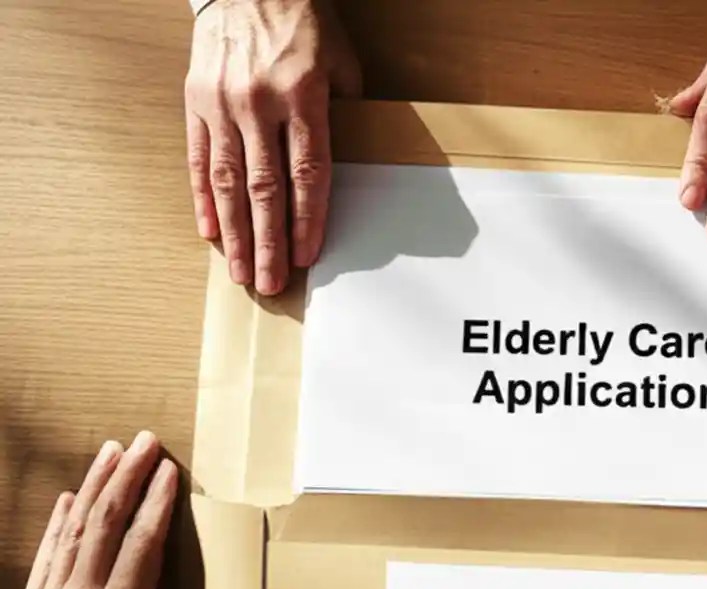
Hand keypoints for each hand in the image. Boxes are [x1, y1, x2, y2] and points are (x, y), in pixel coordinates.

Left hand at [0, 432, 266, 588]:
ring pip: (69, 534)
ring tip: (107, 454)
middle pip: (102, 527)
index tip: (169, 469)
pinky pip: (43, 561)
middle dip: (124, 479)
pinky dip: (56, 528)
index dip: (157, 504)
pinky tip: (62, 506)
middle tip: (143, 440)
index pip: (140, 549)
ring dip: (91, 490)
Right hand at [186, 0, 361, 294]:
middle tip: (269, 283)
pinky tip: (210, 230)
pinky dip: (202, 198)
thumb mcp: (342, 61)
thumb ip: (347, 111)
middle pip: (264, 188)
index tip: (306, 257)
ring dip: (235, 232)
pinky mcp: (195, 101)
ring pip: (226, 181)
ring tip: (240, 271)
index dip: (308, 220)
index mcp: (302, 97)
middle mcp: (258, 105)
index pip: (308, 173)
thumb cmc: (304, 23)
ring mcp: (221, 104)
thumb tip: (350, 162)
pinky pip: (197, 158)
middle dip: (268, 242)